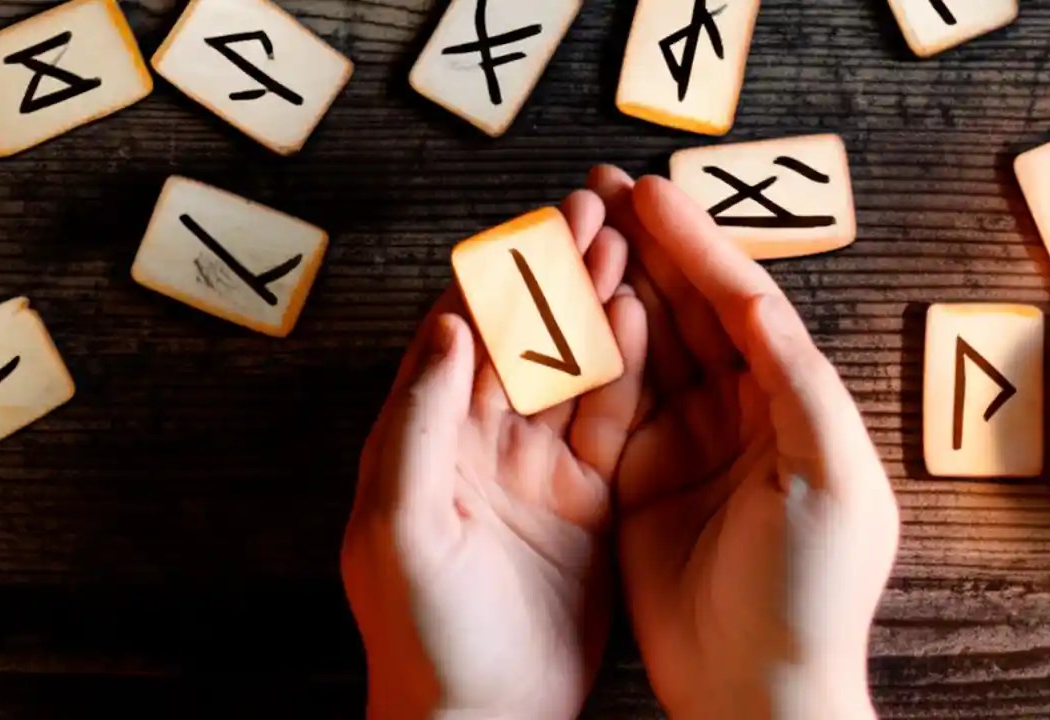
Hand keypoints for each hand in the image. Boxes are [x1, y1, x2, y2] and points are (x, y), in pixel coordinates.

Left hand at [341, 190, 646, 719]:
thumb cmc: (423, 633)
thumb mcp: (402, 528)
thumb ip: (418, 424)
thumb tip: (447, 325)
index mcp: (422, 440)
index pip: (460, 335)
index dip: (498, 274)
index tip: (537, 220)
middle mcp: (477, 444)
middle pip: (521, 339)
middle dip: (556, 273)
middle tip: (598, 210)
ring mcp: (535, 469)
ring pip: (570, 371)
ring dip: (596, 308)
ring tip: (629, 246)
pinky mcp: (585, 499)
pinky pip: (609, 423)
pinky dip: (627, 374)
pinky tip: (646, 325)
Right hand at [589, 167, 898, 718]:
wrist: (755, 689)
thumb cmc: (811, 592)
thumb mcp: (830, 483)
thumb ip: (801, 386)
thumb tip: (759, 302)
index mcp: (794, 402)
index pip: (744, 304)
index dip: (698, 246)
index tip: (650, 195)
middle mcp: (741, 410)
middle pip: (691, 309)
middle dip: (649, 247)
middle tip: (599, 187)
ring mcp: (686, 440)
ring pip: (646, 344)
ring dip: (613, 284)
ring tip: (572, 228)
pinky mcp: (638, 474)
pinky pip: (610, 398)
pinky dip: (585, 352)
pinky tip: (555, 311)